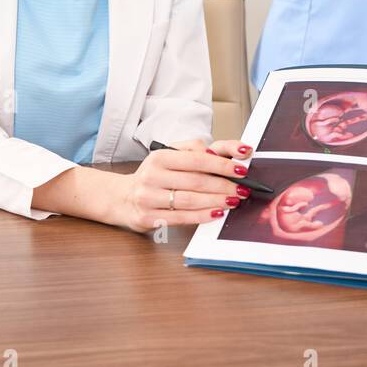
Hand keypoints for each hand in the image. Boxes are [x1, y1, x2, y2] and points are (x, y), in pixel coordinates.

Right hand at [115, 139, 252, 232]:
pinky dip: (202, 216)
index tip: (241, 169)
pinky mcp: (148, 218)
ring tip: (233, 201)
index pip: (197, 159)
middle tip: (242, 189)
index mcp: (159, 157)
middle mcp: (152, 176)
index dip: (222, 165)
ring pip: (190, 200)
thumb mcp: (168, 155)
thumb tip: (217, 153)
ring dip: (216, 202)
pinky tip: (216, 214)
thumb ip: (193, 149)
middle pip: (196, 182)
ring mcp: (149, 198)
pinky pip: (181, 217)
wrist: (123, 198)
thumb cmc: (154, 176)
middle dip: (224, 186)